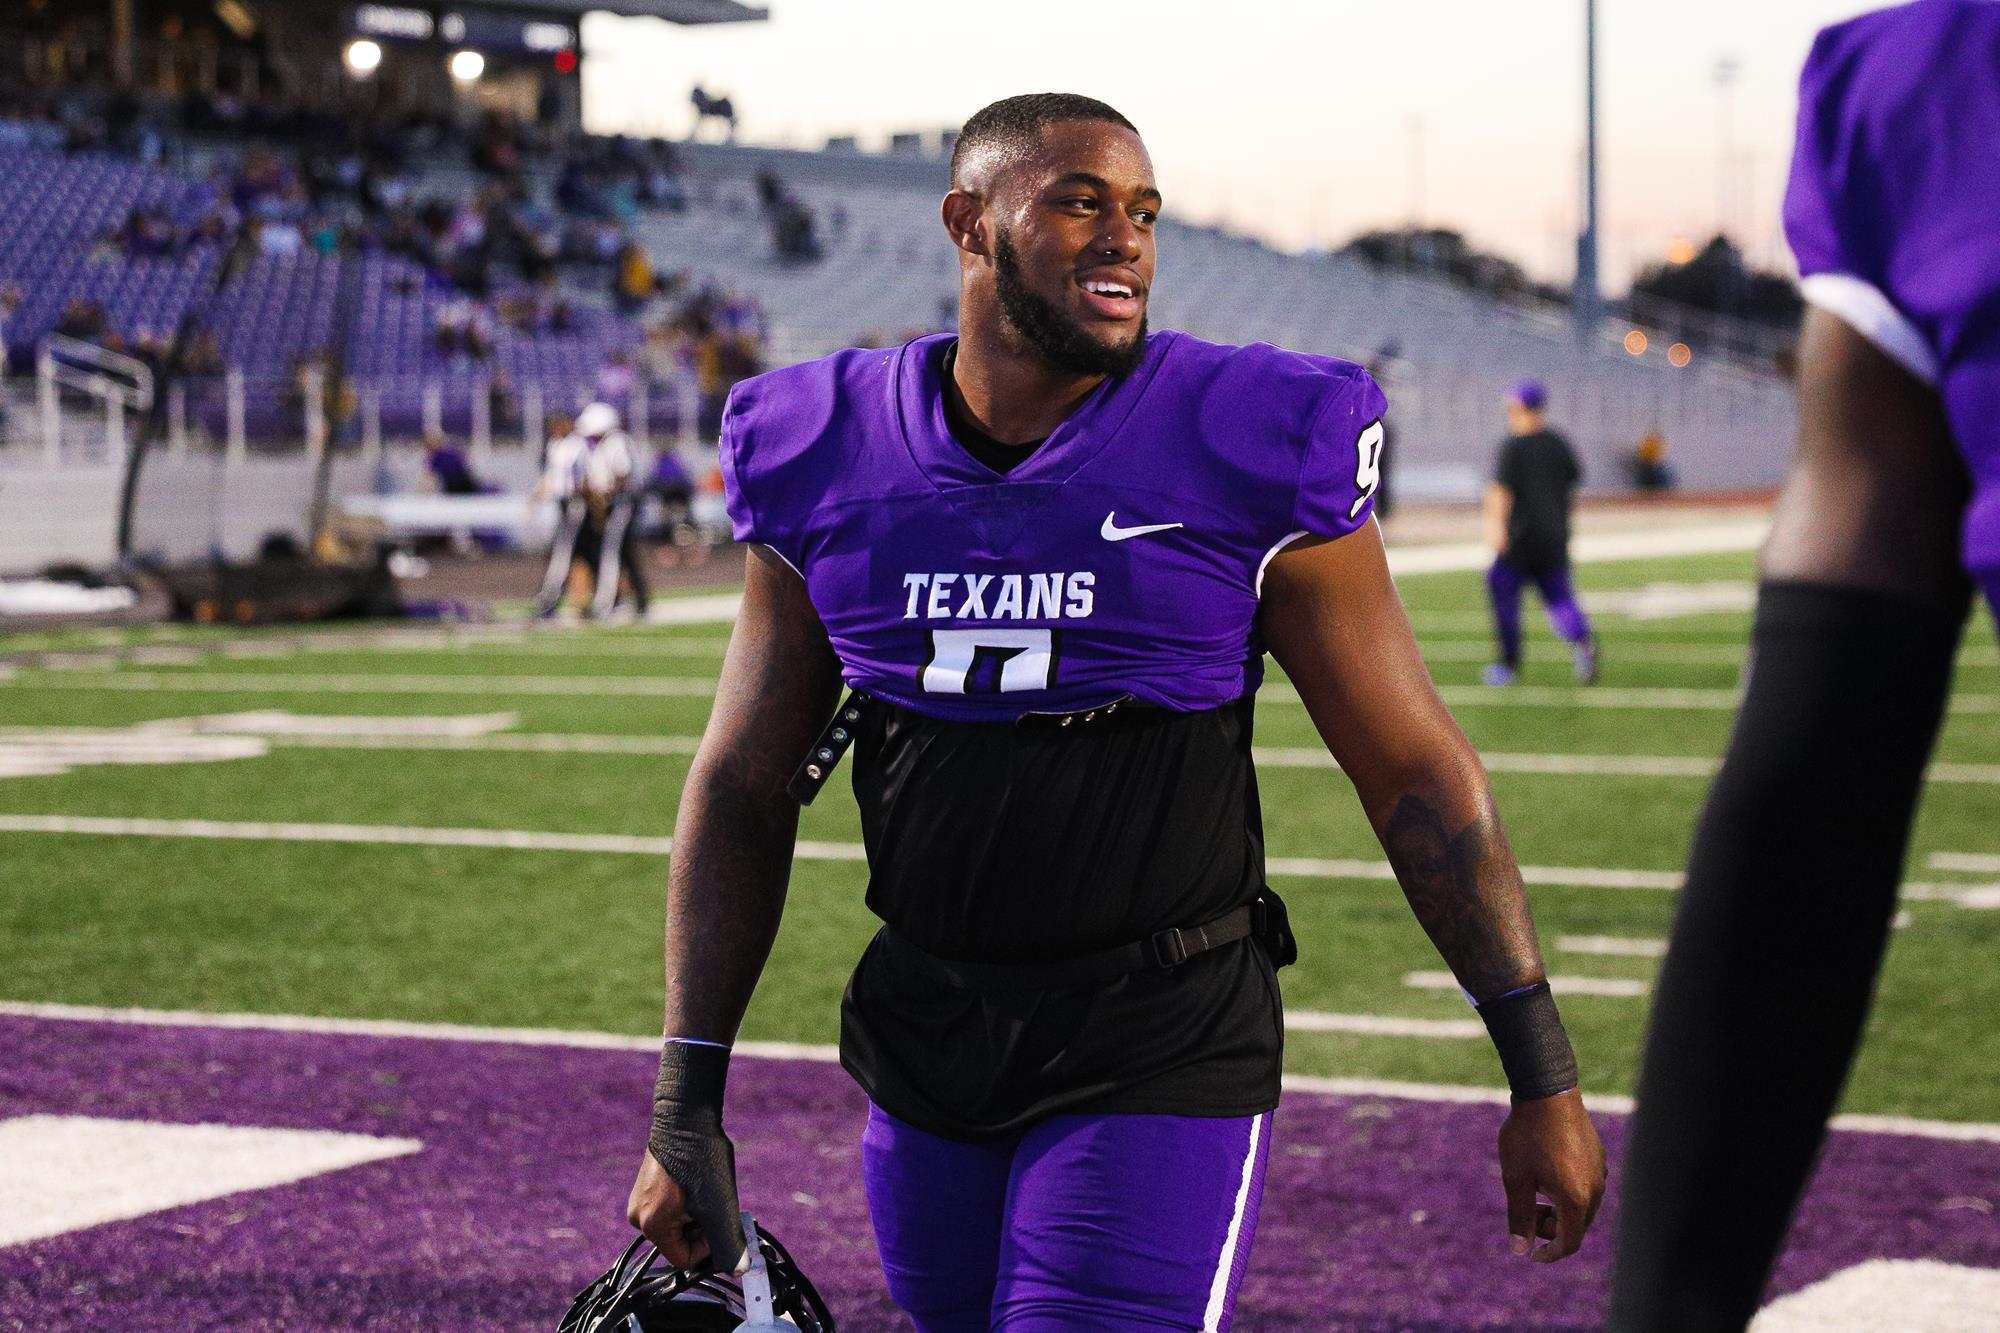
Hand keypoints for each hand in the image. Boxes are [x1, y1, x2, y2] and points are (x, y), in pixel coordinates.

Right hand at [626, 1143, 745, 1272]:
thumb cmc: (701, 1161)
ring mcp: (639, 1200)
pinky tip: (696, 1181)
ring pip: (678, 1224)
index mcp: (651, 1226)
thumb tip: (738, 1269)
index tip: (718, 1222)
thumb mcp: (718, 1208)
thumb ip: (727, 1243)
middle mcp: (638, 1217)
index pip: (683, 1259)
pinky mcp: (646, 1187)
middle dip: (702, 1227)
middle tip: (714, 1201)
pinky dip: (689, 1201)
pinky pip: (671, 1208)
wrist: (687, 1118)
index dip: (707, 1246)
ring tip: (705, 1187)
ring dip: (697, 1213)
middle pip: (679, 1241)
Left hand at [1496, 1087, 1604, 1262]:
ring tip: (1534, 1192)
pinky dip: (1568, 1193)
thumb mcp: (1516, 1178)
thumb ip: (1519, 1216)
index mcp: (1576, 1198)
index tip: (1531, 1255)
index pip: (1569, 1242)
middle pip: (1577, 1226)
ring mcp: (1600, 1172)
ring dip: (1560, 1211)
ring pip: (1582, 1207)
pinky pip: (1586, 1187)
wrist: (1547, 1091)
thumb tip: (1520, 1250)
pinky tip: (1547, 1175)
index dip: (1550, 1254)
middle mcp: (1595, 1189)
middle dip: (1551, 1229)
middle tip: (1526, 1211)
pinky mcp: (1598, 1158)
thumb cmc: (1527, 1135)